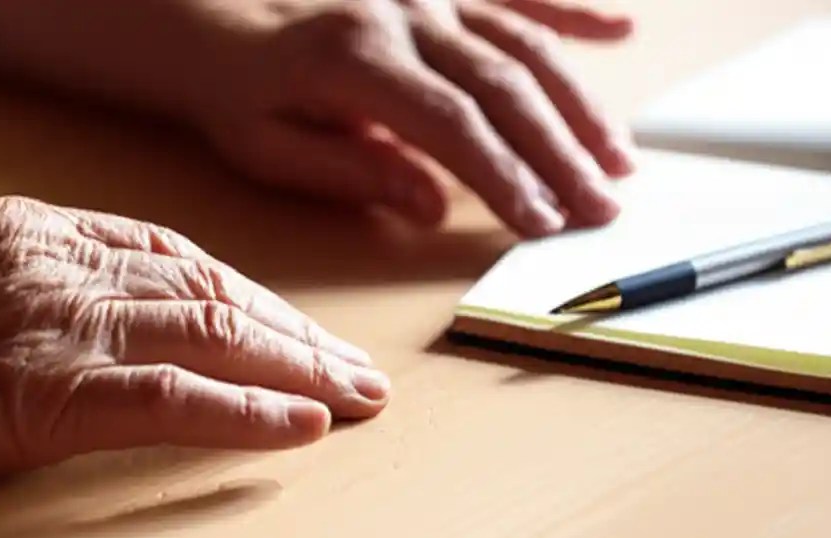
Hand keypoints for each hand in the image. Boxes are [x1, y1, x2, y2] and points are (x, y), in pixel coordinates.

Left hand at [0, 0, 636, 236]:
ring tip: (620, 161)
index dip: (505, 177)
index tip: (544, 224)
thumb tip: (430, 208)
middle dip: (562, 153)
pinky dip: (570, 9)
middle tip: (603, 210)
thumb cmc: (235, 89)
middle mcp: (404, 12)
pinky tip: (620, 30)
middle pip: (505, 87)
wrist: (210, 12)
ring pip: (524, 42)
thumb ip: (349, 173)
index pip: (453, 126)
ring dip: (578, 102)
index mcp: (357, 59)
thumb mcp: (267, 146)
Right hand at [0, 197, 386, 518]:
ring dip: (298, 369)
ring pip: (213, 332)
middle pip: (216, 288)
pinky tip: (302, 425)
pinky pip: (172, 398)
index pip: (181, 256)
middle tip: (358, 367)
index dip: (254, 296)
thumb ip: (41, 282)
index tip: (299, 330)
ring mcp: (59, 323)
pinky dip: (247, 412)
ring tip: (356, 396)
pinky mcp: (44, 393)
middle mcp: (66, 264)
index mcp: (46, 230)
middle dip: (298, 334)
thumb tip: (110, 313)